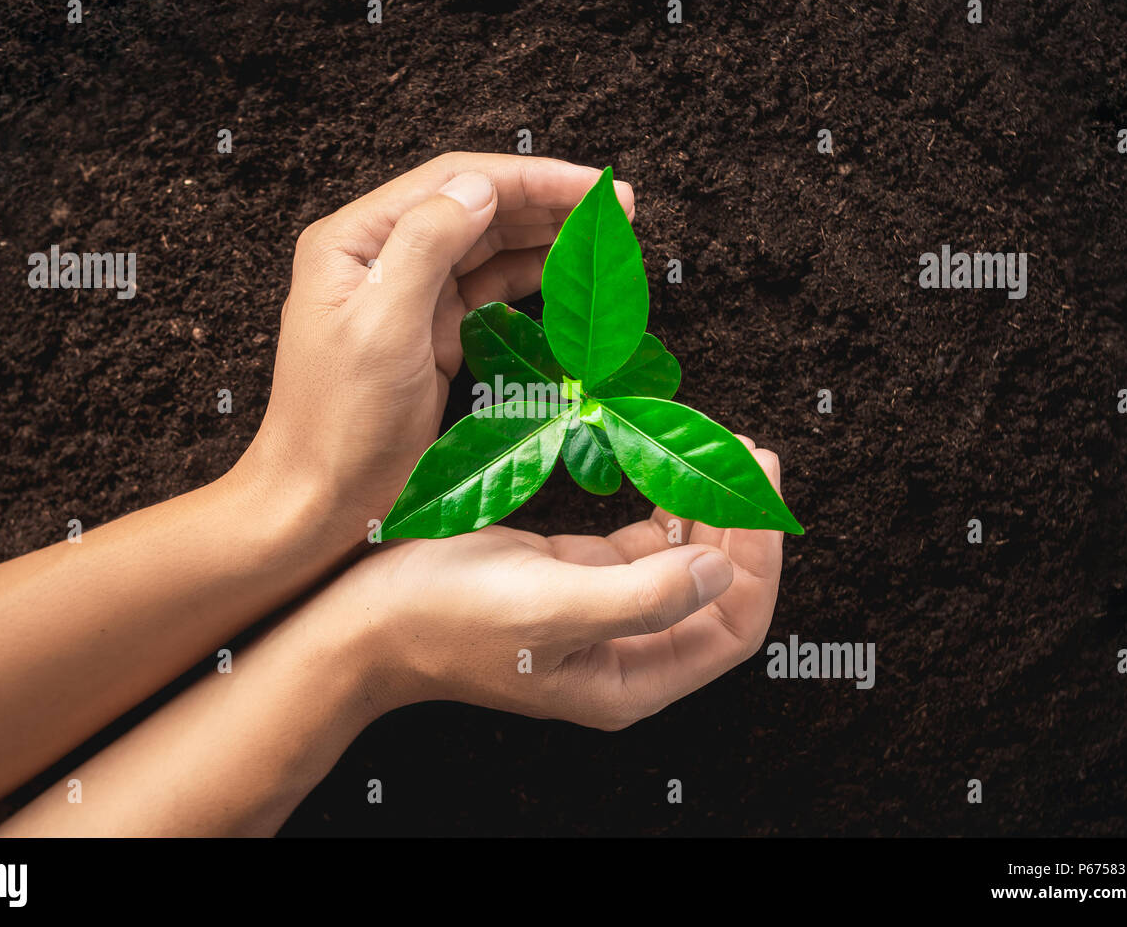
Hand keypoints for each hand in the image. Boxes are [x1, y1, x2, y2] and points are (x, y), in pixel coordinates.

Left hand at [231, 152, 634, 539]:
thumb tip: (479, 188)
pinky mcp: (428, 333)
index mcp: (355, 241)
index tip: (592, 185)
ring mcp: (405, 294)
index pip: (453, 183)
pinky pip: (487, 291)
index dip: (529, 178)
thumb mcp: (380, 328)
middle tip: (619, 209)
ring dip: (546, 236)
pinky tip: (568, 276)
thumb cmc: (339, 425)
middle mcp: (379, 256)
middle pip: (476, 207)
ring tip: (605, 237)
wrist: (319, 502)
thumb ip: (426, 246)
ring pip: (487, 247)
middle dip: (547, 202)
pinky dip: (531, 279)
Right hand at [331, 439, 784, 729]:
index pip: (731, 627)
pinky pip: (642, 540)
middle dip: (739, 523)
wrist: (367, 614)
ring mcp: (602, 610)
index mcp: (629, 679)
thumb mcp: (549, 610)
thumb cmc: (448, 620)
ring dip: (705, 505)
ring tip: (718, 446)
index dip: (758, 562)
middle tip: (748, 453)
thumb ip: (642, 597)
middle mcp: (626, 650)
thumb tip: (720, 568)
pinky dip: (663, 502)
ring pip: (682, 558)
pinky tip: (670, 466)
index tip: (760, 492)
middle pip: (715, 590)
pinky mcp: (576, 574)